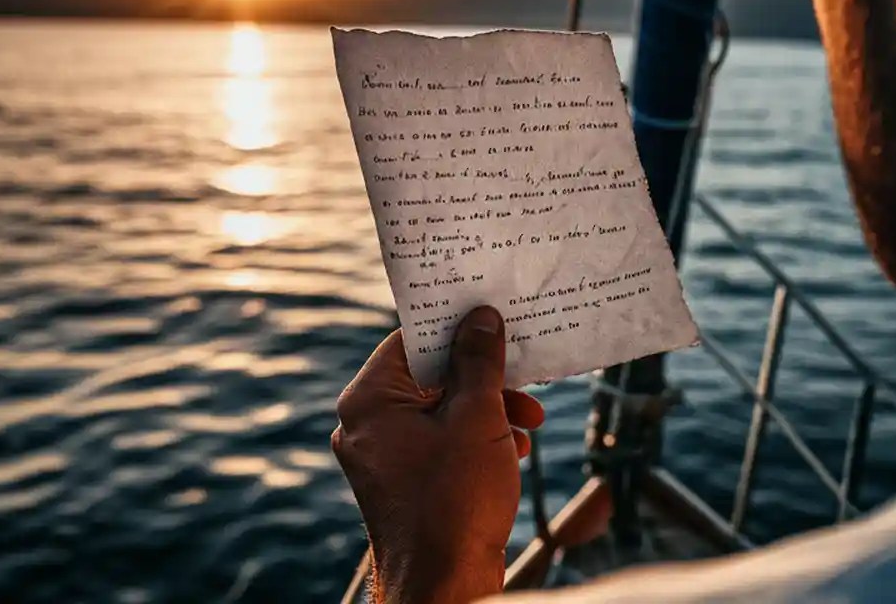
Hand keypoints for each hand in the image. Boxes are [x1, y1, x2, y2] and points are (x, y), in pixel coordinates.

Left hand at [332, 306, 544, 602]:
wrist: (445, 585)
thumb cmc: (455, 501)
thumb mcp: (478, 417)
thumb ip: (479, 361)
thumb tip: (481, 317)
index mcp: (369, 401)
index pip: (410, 340)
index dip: (455, 327)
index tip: (493, 319)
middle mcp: (366, 426)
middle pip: (429, 376)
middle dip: (483, 378)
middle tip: (526, 377)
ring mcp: (383, 457)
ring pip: (439, 411)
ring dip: (487, 410)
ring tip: (528, 423)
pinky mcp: (403, 483)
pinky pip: (439, 442)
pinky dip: (475, 439)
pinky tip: (511, 448)